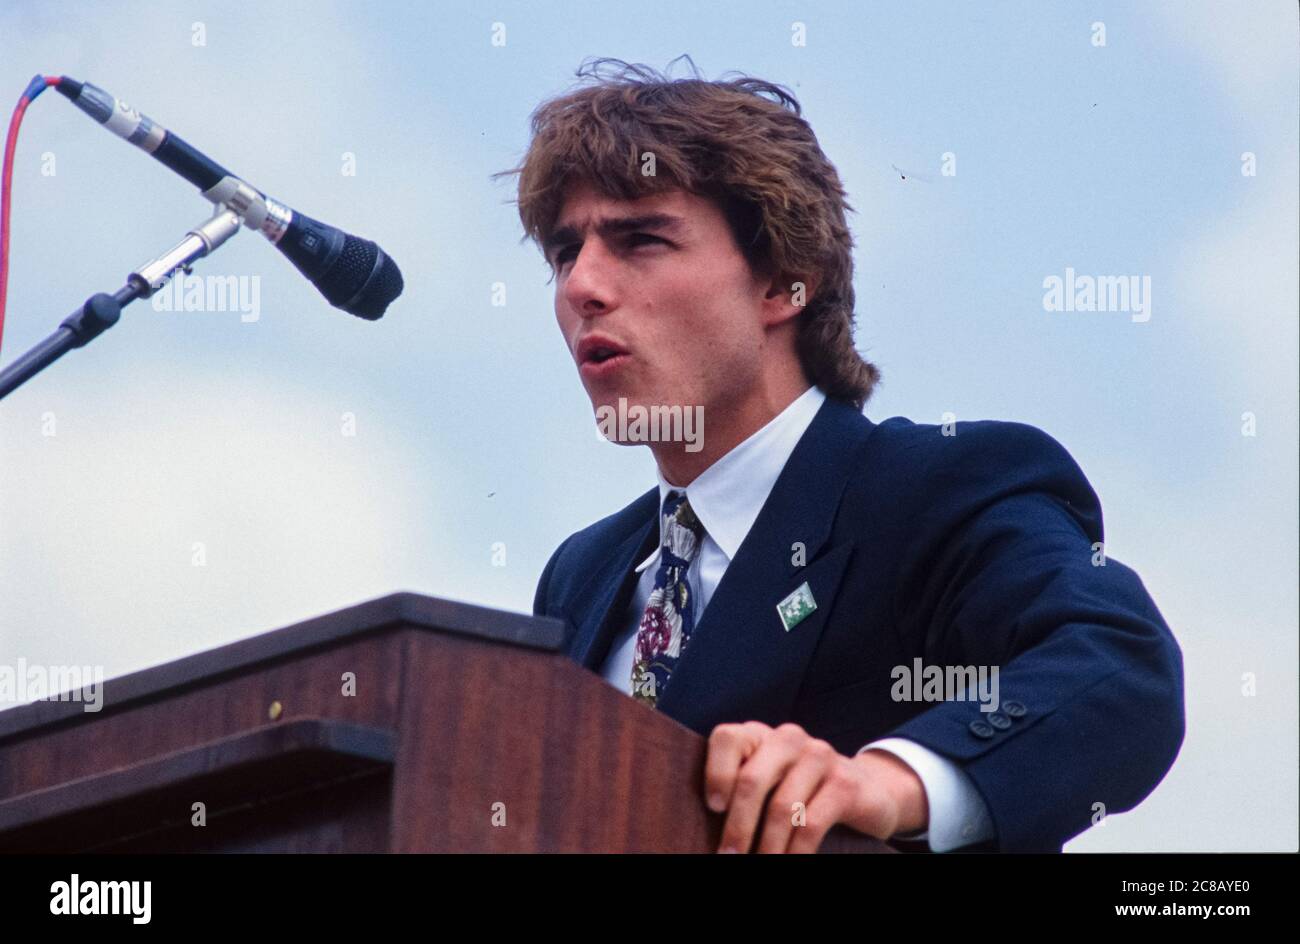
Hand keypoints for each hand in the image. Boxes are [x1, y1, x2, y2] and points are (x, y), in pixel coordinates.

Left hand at [704, 721, 927, 852]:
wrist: (866, 790)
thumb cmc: (800, 792)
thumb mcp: (770, 782)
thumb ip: (741, 791)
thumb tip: (705, 830)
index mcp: (760, 735)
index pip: (727, 738)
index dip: (716, 772)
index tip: (713, 808)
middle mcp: (788, 738)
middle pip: (752, 780)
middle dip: (737, 827)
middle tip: (727, 858)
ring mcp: (819, 756)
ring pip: (781, 808)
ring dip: (766, 848)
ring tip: (758, 867)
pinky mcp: (844, 783)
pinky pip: (810, 825)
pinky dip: (794, 853)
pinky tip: (787, 865)